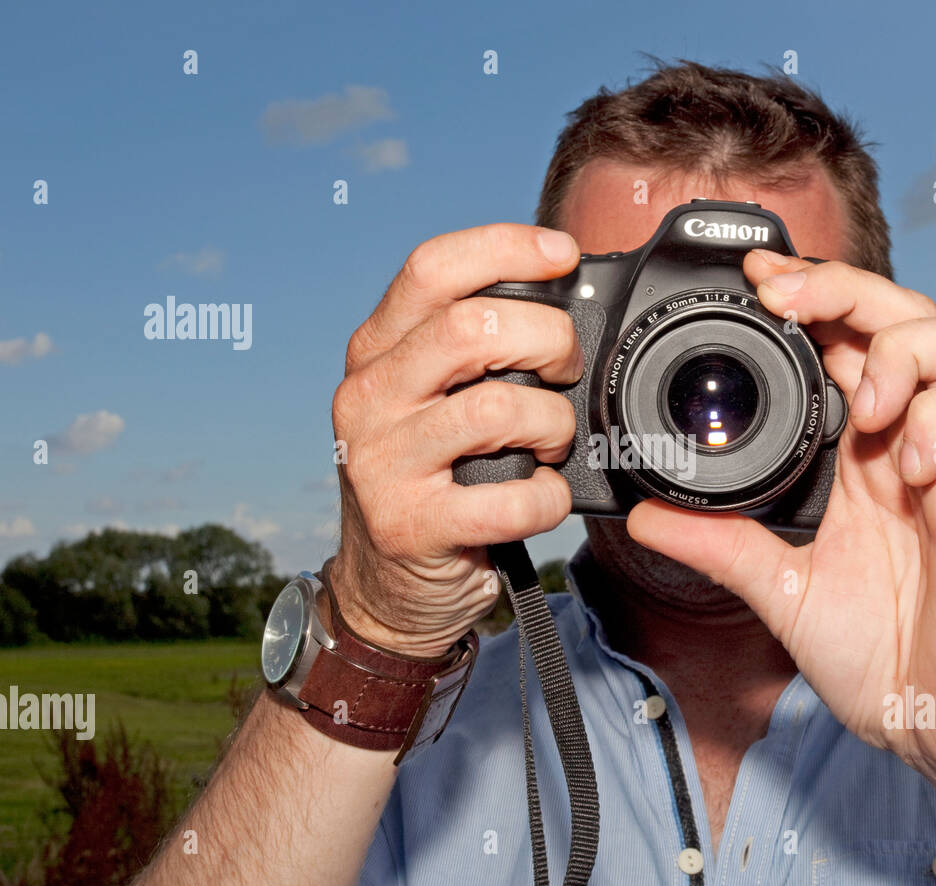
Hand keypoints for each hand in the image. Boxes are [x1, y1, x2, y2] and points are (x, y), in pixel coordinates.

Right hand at [329, 225, 582, 655]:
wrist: (387, 587)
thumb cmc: (433, 478)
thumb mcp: (433, 399)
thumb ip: (476, 349)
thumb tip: (566, 296)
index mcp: (377, 351)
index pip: (433, 268)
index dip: (506, 246)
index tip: (564, 255)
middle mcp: (368, 397)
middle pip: (472, 328)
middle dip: (549, 340)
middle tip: (566, 370)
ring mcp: (381, 463)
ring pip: (495, 409)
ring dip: (553, 424)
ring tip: (553, 443)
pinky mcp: (409, 525)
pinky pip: (509, 498)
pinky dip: (546, 498)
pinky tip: (542, 496)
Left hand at [627, 250, 935, 794]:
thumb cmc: (877, 653)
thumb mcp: (780, 589)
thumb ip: (719, 546)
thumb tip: (643, 517)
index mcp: (857, 454)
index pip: (840, 341)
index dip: (806, 296)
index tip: (752, 278)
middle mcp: (905, 440)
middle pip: (895, 313)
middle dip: (841, 286)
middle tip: (784, 295)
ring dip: (900, 349)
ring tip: (866, 405)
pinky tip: (910, 466)